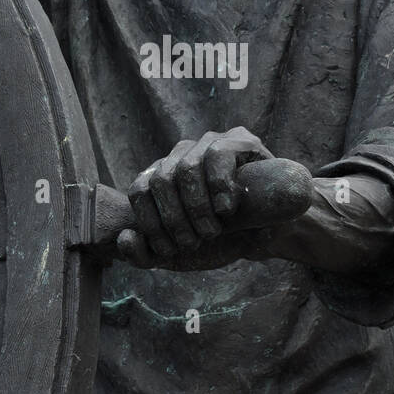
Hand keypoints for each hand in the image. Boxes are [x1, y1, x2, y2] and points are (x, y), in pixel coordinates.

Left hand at [116, 127, 275, 269]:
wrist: (268, 233)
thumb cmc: (221, 239)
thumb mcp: (179, 253)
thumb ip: (146, 254)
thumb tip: (126, 237)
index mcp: (163, 176)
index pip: (140, 190)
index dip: (151, 223)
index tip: (170, 249)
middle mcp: (182, 155)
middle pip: (160, 179)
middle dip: (175, 219)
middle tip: (194, 242)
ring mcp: (209, 143)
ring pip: (186, 167)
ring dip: (196, 207)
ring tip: (213, 229)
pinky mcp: (239, 139)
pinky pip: (217, 154)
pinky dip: (219, 186)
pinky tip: (226, 209)